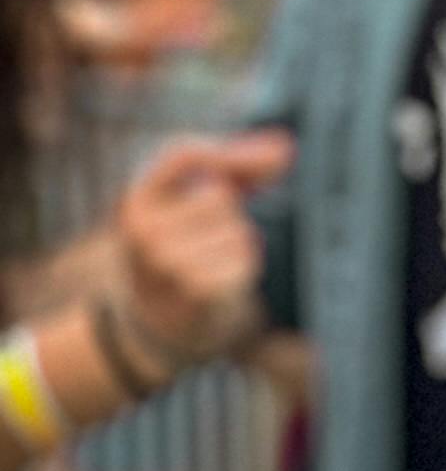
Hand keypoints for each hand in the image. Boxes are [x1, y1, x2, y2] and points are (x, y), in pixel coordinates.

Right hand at [114, 132, 290, 361]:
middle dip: (227, 215)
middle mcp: (142, 229)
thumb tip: (285, 146)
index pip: (183, 155)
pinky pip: (245, 260)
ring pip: (237, 229)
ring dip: (236, 245)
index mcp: (135, 201)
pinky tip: (219, 283)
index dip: (230, 153)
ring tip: (208, 263)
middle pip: (219, 195)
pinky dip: (243, 269)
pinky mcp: (195, 288)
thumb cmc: (183, 249)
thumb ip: (238, 169)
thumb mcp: (193, 202)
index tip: (279, 155)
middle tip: (204, 241)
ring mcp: (166, 261)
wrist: (158, 323)